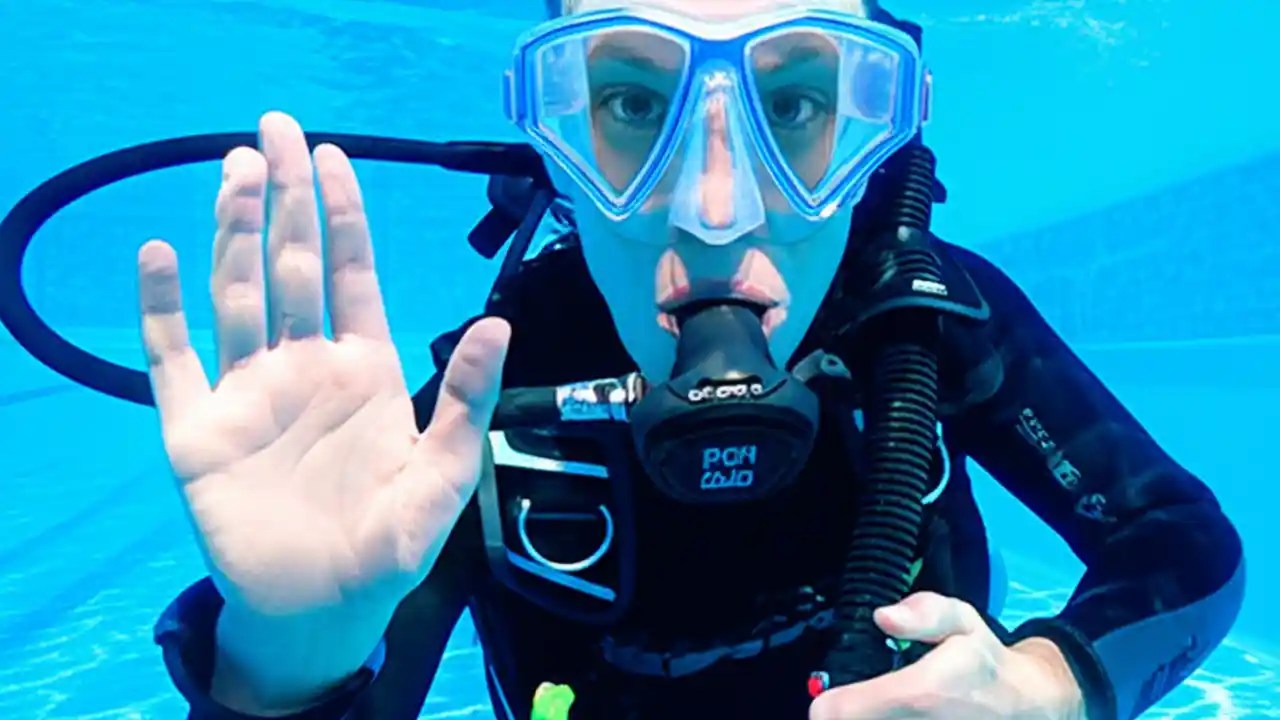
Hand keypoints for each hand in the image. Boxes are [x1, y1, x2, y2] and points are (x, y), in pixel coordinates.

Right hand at [137, 111, 509, 708]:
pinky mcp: (196, 430)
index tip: (334, 155)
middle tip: (275, 128)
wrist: (322, 609)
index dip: (344, 214)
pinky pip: (172, 360)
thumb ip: (466, 400)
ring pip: (237, 294)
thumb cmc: (390, 544)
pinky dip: (162, 308)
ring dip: (234, 232)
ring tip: (234, 167)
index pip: (352, 273)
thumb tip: (498, 323)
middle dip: (286, 198)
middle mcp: (303, 365)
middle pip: (292, 265)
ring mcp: (248, 392)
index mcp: (364, 367)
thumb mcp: (443, 474)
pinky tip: (159, 253)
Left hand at [810, 592, 1084, 719]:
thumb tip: (882, 617)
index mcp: (919, 695)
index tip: (834, 696)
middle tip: (856, 706)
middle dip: (847, 716)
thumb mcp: (962, 622)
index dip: (828, 704)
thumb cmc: (986, 666)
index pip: (836, 713)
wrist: (1031, 709)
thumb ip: (923, 612)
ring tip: (876, 713)